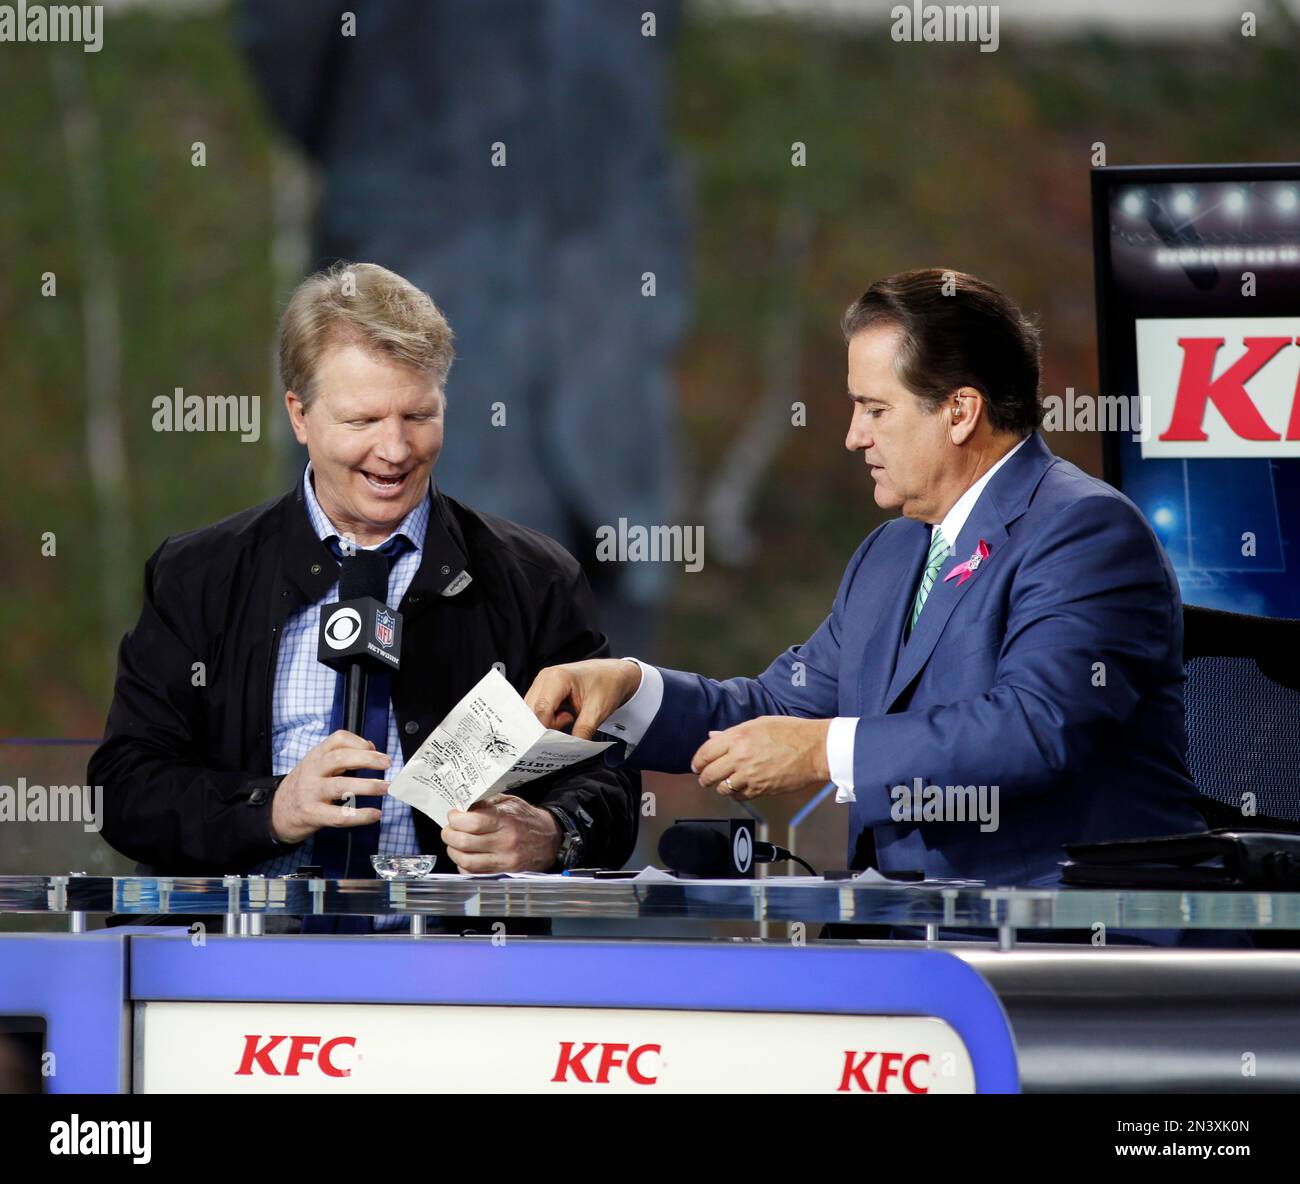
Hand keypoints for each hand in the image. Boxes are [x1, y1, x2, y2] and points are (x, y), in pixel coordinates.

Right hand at [270, 730, 390, 843]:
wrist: (276, 813)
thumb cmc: (304, 787)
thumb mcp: (317, 765)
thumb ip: (341, 756)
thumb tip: (371, 748)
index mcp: (315, 756)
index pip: (338, 739)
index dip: (359, 742)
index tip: (375, 749)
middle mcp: (312, 771)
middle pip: (340, 758)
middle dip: (368, 759)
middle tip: (386, 763)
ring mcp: (311, 793)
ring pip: (341, 785)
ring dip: (368, 786)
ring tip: (386, 787)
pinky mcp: (313, 814)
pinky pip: (339, 815)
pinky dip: (360, 815)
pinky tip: (375, 814)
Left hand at [441, 794, 561, 872]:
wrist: (550, 839)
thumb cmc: (526, 818)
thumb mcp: (509, 802)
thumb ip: (486, 804)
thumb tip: (461, 809)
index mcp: (506, 821)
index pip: (471, 822)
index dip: (455, 819)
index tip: (453, 815)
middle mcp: (505, 842)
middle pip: (464, 843)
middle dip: (449, 835)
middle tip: (448, 830)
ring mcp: (504, 861)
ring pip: (466, 861)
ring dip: (453, 852)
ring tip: (454, 844)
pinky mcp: (504, 874)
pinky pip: (474, 874)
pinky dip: (464, 866)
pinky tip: (465, 856)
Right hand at [525, 658, 642, 739]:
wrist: (615, 673)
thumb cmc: (608, 684)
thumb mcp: (598, 710)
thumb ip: (583, 730)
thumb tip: (571, 748)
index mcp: (557, 677)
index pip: (541, 709)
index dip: (543, 731)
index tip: (551, 747)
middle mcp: (545, 678)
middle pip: (533, 712)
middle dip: (544, 729)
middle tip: (562, 737)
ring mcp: (543, 683)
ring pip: (533, 713)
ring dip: (547, 724)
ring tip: (569, 719)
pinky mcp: (545, 690)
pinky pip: (538, 710)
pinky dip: (549, 720)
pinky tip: (566, 717)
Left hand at [690, 717, 832, 799]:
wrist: (814, 749)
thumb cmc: (790, 732)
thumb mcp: (759, 723)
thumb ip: (732, 732)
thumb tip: (713, 736)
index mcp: (738, 737)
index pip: (706, 753)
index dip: (698, 761)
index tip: (697, 765)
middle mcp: (740, 757)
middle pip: (709, 774)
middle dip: (704, 777)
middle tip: (704, 778)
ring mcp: (750, 775)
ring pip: (722, 788)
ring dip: (720, 786)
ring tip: (724, 782)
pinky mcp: (760, 789)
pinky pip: (739, 796)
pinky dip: (736, 794)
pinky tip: (740, 787)